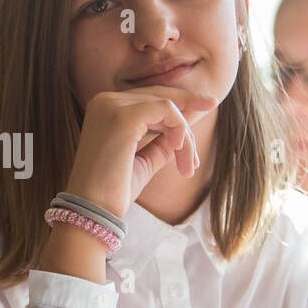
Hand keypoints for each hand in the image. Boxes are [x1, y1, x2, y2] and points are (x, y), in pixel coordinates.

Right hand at [63, 86, 218, 218]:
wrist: (93, 211)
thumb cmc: (113, 190)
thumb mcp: (144, 160)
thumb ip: (163, 140)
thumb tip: (187, 126)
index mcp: (104, 109)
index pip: (147, 98)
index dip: (177, 103)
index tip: (202, 108)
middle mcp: (104, 101)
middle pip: (159, 95)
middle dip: (188, 109)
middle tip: (213, 105)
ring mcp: (112, 106)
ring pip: (167, 104)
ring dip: (185, 134)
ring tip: (189, 165)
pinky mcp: (124, 116)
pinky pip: (167, 110)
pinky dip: (180, 128)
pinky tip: (181, 150)